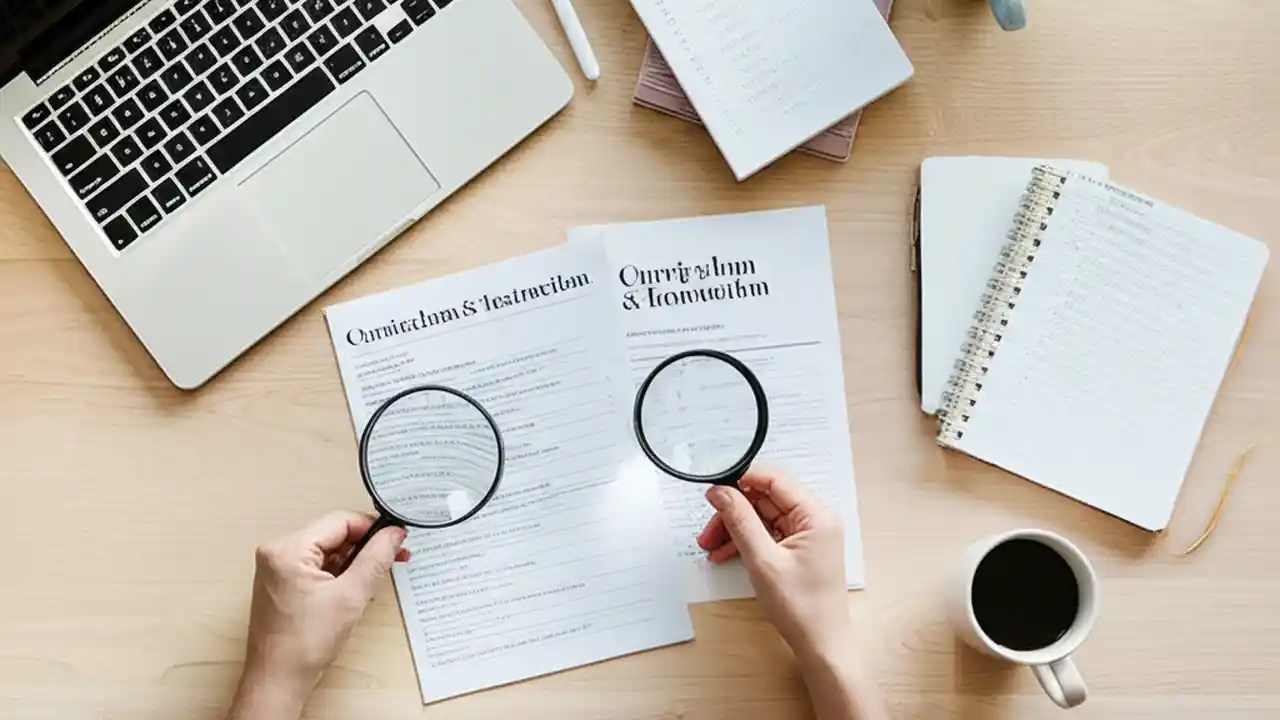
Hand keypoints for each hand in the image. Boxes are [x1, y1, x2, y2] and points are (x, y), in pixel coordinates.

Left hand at [226, 512, 408, 719]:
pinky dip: (338, 572)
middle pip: (333, 534)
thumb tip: (393, 534)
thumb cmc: (304, 645)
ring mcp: (277, 568)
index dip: (372, 528)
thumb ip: (376, 558)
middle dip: (365, 546)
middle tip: (393, 557)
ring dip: (353, 561)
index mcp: (287, 550)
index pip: (339, 521)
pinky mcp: (282, 581)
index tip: (396, 539)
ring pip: (327, 550)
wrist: (278, 680)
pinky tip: (354, 588)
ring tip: (374, 578)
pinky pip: (317, 565)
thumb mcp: (351, 596)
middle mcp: (277, 553)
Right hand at [696, 467, 849, 656]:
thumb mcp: (763, 560)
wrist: (820, 644)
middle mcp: (815, 519)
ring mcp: (807, 534)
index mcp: (816, 516)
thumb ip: (740, 520)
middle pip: (765, 498)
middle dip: (733, 512)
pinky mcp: (799, 548)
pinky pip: (767, 533)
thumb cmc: (801, 607)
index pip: (774, 479)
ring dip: (734, 528)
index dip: (741, 480)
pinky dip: (745, 541)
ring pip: (762, 516)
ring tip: (709, 546)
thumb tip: (720, 491)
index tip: (713, 491)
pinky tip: (724, 553)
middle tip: (707, 529)